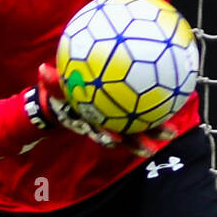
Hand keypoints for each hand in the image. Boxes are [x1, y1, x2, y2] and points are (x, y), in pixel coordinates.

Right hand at [27, 64, 176, 157]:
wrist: (66, 104)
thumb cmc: (62, 95)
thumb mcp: (55, 89)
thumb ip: (51, 81)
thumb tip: (41, 69)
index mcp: (89, 122)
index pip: (97, 131)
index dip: (105, 137)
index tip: (113, 140)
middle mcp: (105, 127)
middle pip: (123, 138)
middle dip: (137, 144)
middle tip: (153, 147)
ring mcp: (116, 124)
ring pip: (136, 132)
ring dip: (153, 133)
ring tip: (172, 133)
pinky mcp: (124, 118)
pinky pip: (142, 116)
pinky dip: (157, 111)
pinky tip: (175, 101)